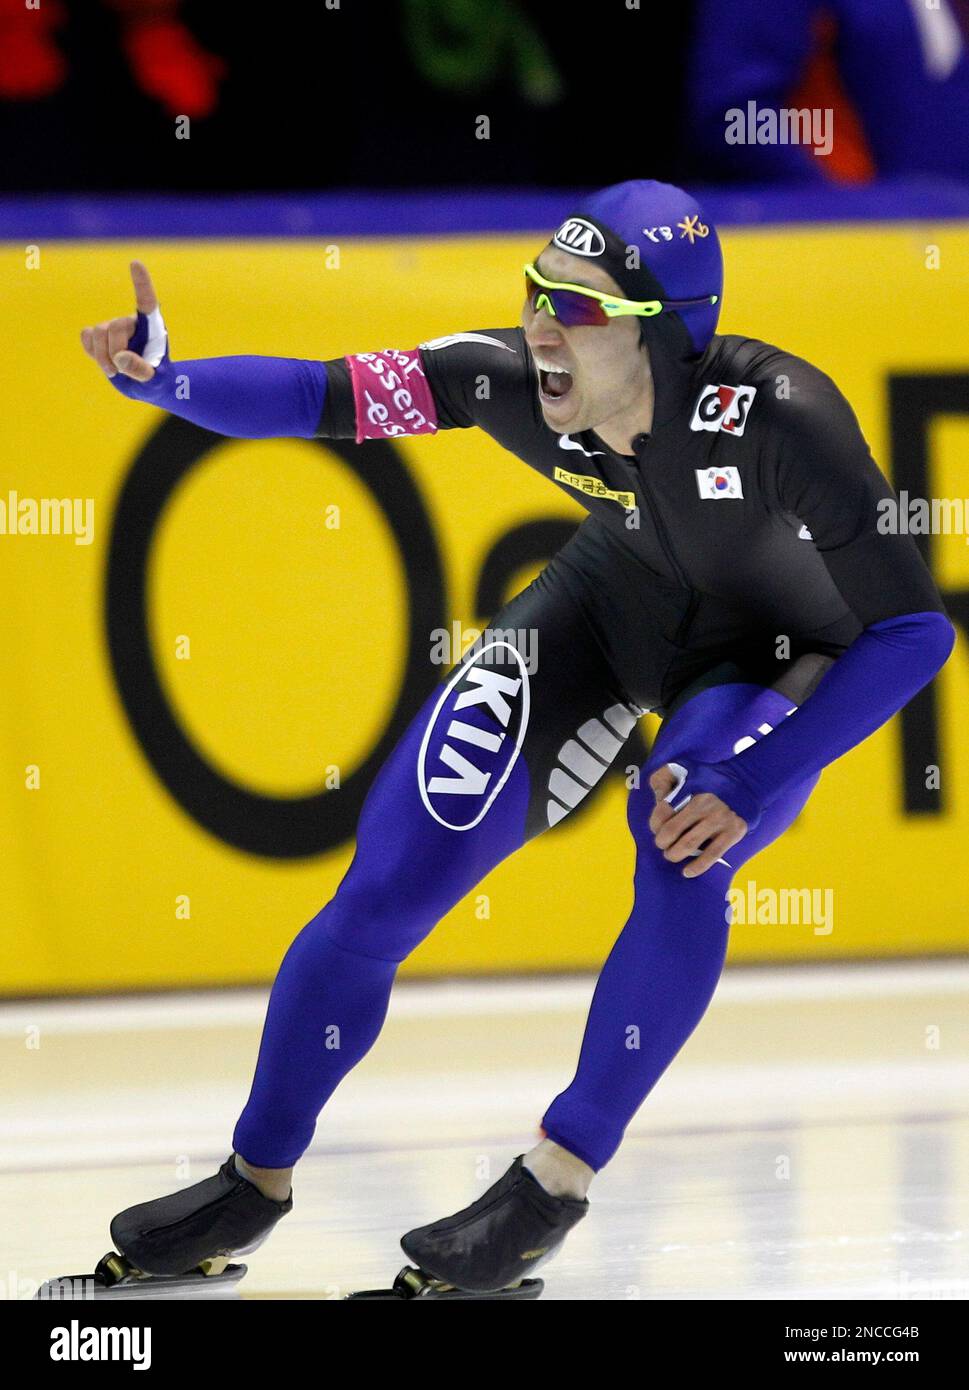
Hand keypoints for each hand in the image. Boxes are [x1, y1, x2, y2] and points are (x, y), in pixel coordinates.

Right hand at [80, 260, 162, 382]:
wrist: (143, 385)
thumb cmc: (155, 379)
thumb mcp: (154, 381)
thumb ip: (140, 370)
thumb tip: (120, 357)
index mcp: (152, 327)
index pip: (147, 301)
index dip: (141, 283)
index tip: (135, 264)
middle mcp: (132, 322)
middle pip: (113, 328)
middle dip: (114, 353)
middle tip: (121, 371)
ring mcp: (114, 328)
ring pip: (97, 333)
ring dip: (101, 357)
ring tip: (114, 371)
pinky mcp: (100, 336)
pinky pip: (86, 336)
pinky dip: (91, 350)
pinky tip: (103, 360)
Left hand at [648, 764, 747, 877]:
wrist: (746, 782)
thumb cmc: (709, 778)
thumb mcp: (684, 767)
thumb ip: (663, 778)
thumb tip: (656, 800)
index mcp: (689, 789)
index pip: (662, 812)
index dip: (654, 825)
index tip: (657, 829)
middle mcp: (703, 804)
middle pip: (671, 831)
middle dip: (662, 842)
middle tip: (663, 844)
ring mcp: (718, 820)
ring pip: (688, 845)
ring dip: (674, 855)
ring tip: (672, 855)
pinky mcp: (733, 832)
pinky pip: (711, 855)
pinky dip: (697, 867)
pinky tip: (687, 872)